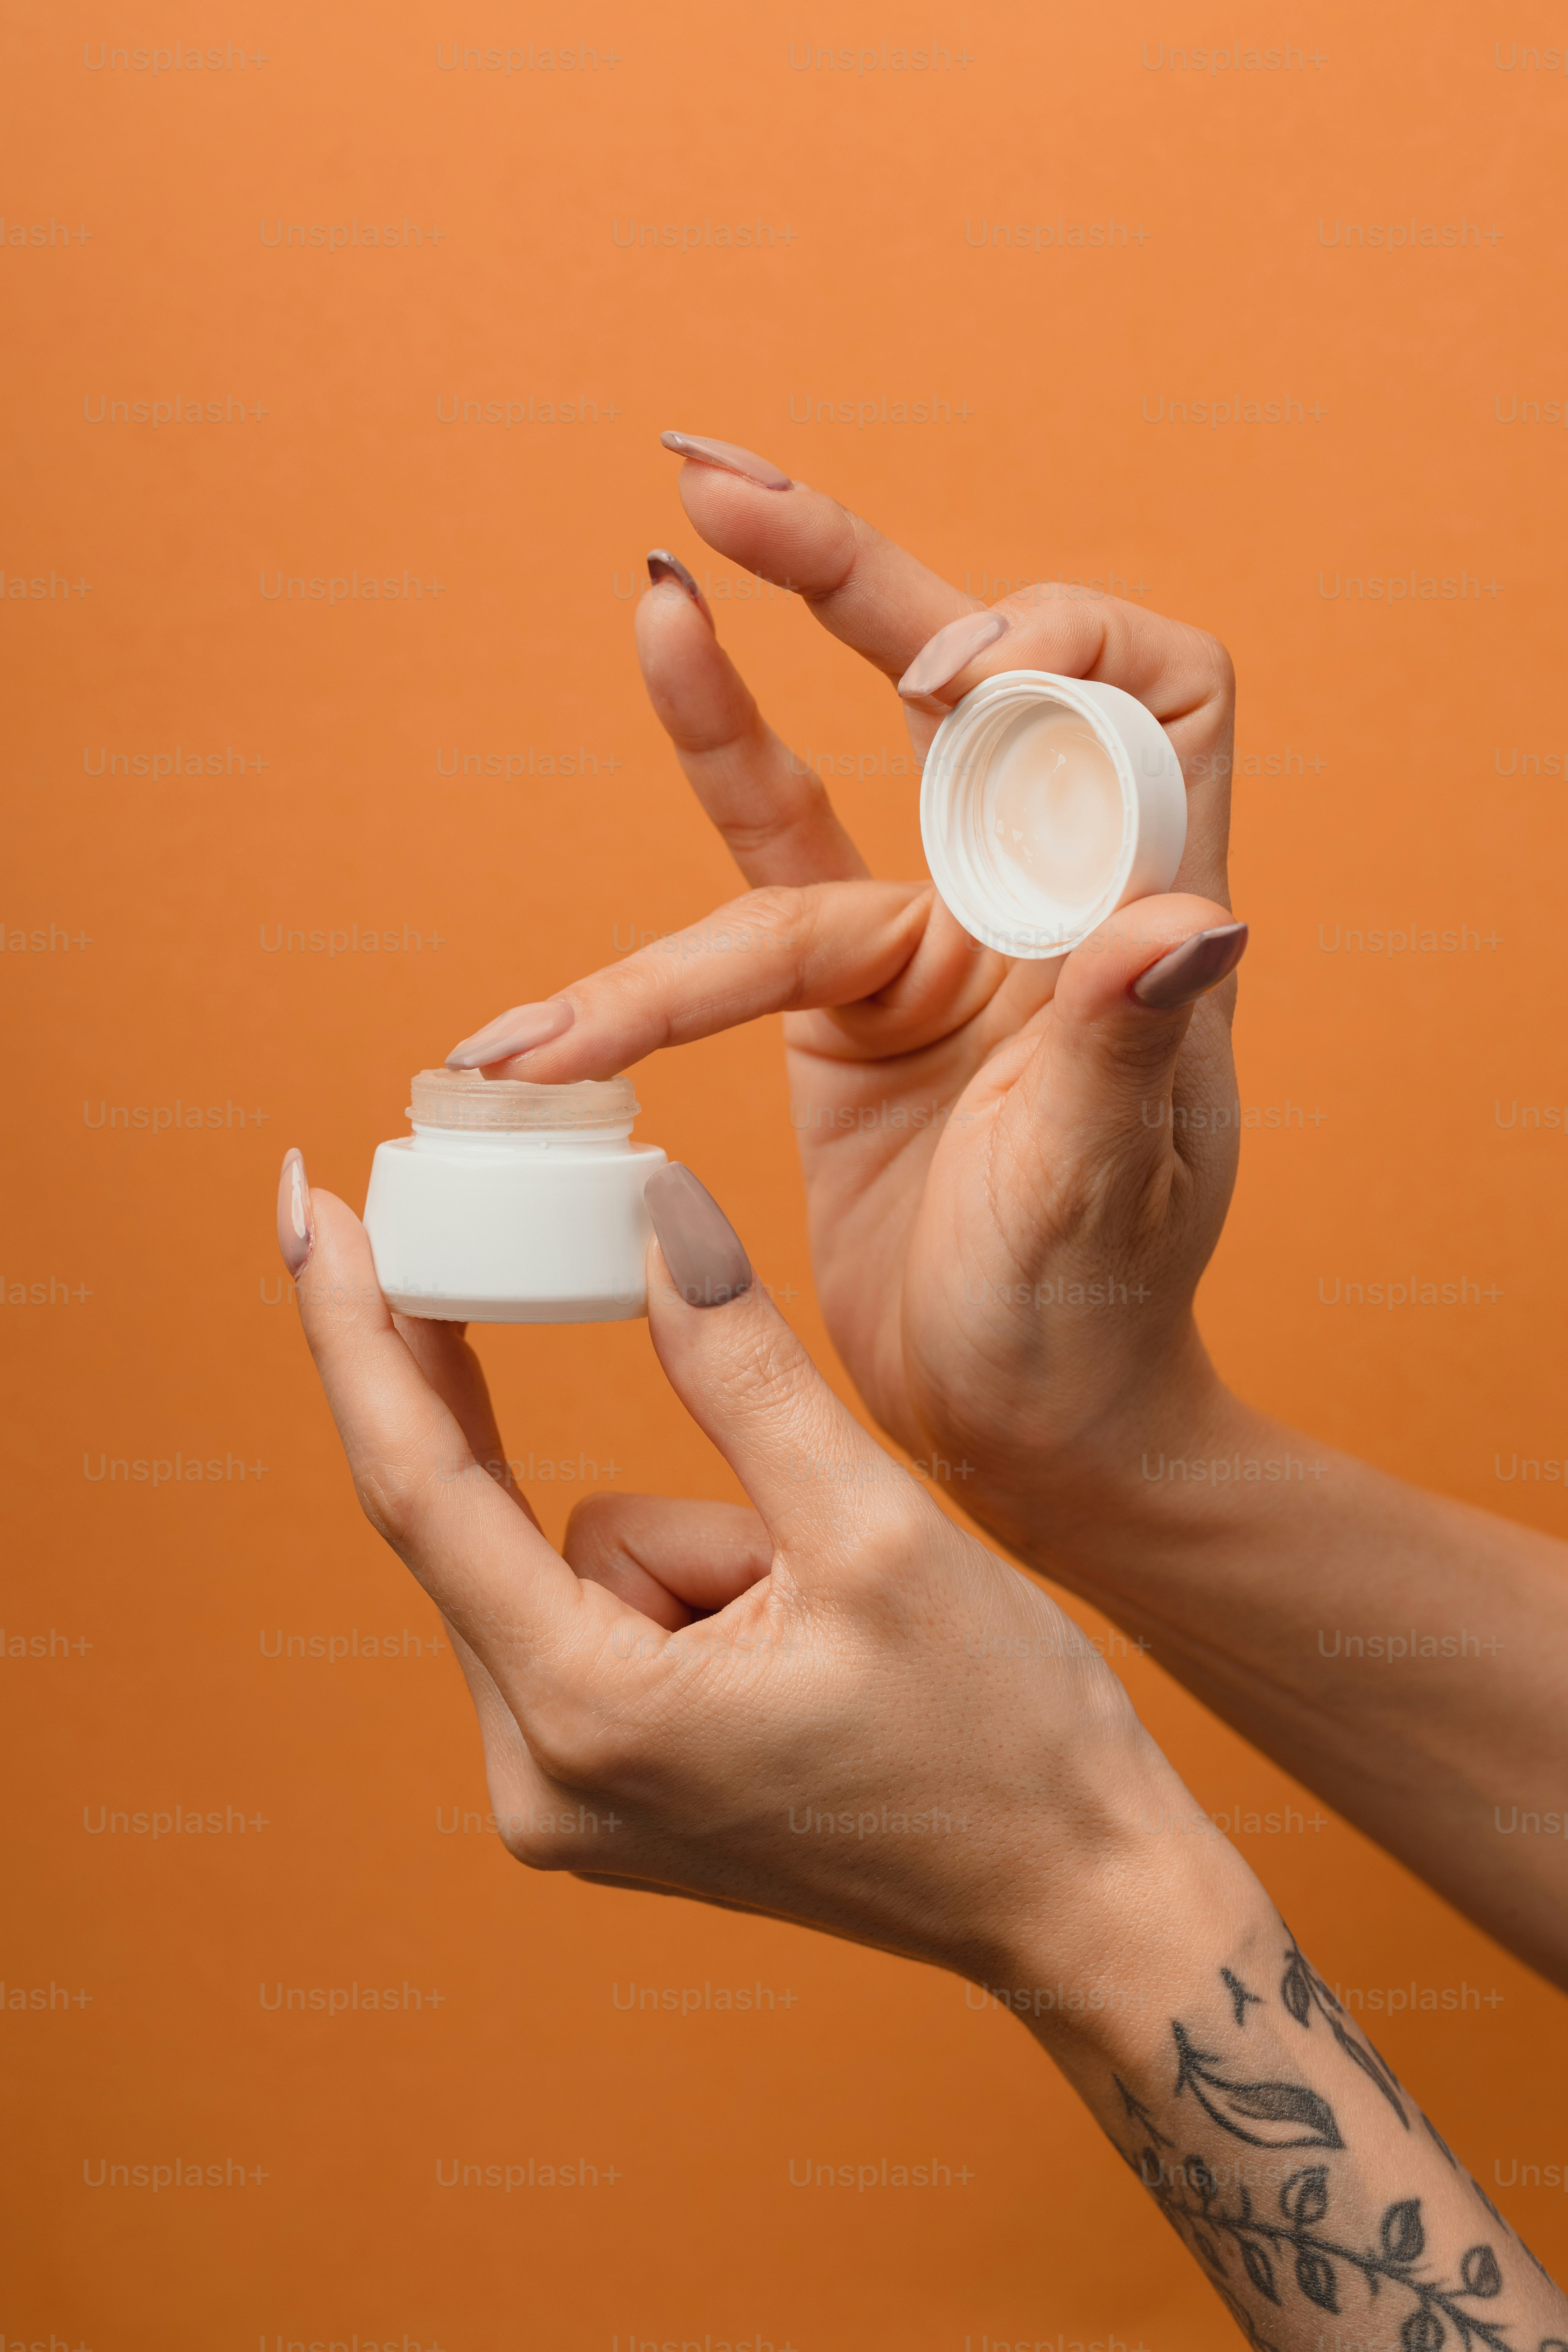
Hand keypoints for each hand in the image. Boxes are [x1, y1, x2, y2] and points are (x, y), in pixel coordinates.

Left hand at [278, 1150, 1567, 2351]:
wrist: (1073, 1898)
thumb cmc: (1002, 1732)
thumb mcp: (874, 1528)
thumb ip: (739, 1365)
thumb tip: (650, 1208)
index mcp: (592, 1714)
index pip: (421, 1486)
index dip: (351, 1331)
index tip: (308, 1205)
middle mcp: (541, 1778)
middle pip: (473, 1522)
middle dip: (477, 1381)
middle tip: (443, 1220)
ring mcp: (565, 1801)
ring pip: (563, 1563)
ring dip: (677, 1532)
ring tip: (817, 1594)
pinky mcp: (603, 1795)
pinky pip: (591, 1615)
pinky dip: (676, 1576)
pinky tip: (792, 1627)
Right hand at [444, 439, 1246, 1561]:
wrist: (1028, 1421)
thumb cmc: (1094, 1315)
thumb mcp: (1109, 1188)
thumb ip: (1131, 1045)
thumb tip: (1191, 921)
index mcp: (1134, 916)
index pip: (1156, 691)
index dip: (1061, 642)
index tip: (958, 691)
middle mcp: (1035, 902)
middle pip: (962, 682)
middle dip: (852, 578)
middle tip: (721, 479)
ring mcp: (931, 943)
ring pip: (819, 780)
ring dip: (719, 696)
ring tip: (652, 589)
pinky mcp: (844, 1000)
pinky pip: (743, 901)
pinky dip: (653, 901)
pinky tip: (577, 879)